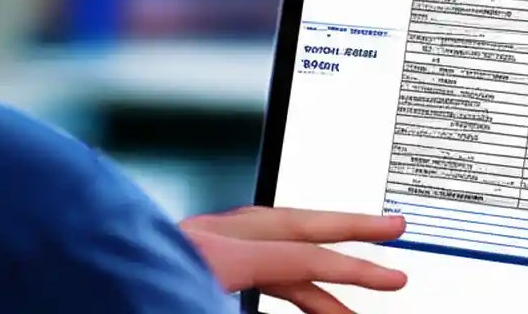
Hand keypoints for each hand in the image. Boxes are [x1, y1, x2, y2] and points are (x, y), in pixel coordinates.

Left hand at [181, 206, 406, 312]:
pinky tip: (293, 281)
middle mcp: (204, 238)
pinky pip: (243, 246)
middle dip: (348, 228)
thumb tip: (321, 302)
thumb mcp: (203, 311)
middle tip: (391, 228)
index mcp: (213, 255)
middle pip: (293, 223)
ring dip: (314, 254)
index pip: (303, 258)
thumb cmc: (133, 312)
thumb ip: (265, 307)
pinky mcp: (180, 251)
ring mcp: (191, 241)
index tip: (393, 279)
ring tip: (345, 284)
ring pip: (268, 233)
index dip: (355, 269)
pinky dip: (277, 261)